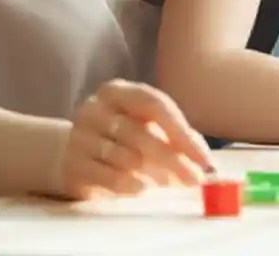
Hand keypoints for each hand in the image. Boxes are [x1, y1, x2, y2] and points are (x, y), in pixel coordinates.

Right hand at [59, 79, 213, 199]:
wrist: (72, 154)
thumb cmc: (122, 137)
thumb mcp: (148, 127)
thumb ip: (178, 138)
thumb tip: (206, 163)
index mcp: (117, 91)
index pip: (154, 105)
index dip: (181, 133)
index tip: (204, 159)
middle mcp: (95, 108)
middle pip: (140, 134)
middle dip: (173, 160)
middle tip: (195, 179)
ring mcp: (79, 136)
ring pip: (125, 157)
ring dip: (151, 173)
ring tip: (164, 181)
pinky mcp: (72, 164)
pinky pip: (108, 177)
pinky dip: (129, 185)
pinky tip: (142, 187)